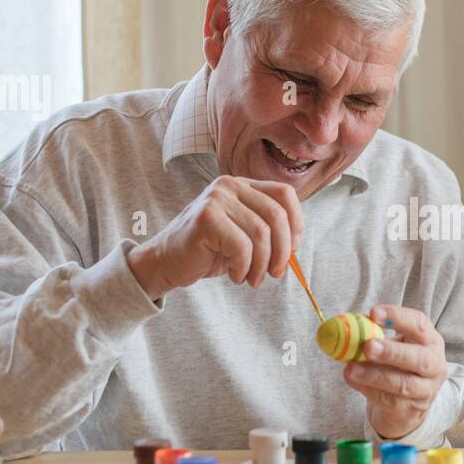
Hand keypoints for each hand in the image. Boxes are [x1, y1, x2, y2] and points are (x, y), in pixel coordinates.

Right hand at [127, 176, 303, 299]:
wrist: (166, 262)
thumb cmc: (208, 251)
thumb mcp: (244, 236)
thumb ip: (268, 232)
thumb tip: (296, 247)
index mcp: (243, 185)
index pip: (285, 194)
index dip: (296, 224)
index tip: (293, 251)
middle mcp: (229, 185)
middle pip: (277, 215)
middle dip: (282, 251)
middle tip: (274, 273)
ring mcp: (216, 198)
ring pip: (261, 234)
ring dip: (261, 265)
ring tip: (251, 278)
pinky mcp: (206, 218)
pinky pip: (242, 246)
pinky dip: (244, 267)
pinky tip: (235, 275)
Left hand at [343, 305, 447, 439]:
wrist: (407, 406)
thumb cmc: (399, 367)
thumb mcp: (394, 347)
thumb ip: (376, 337)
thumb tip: (349, 329)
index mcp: (431, 342)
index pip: (419, 324)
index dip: (398, 317)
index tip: (373, 313)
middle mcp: (434, 366)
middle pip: (419, 358)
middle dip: (392, 352)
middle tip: (368, 346)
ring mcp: (426, 391)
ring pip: (403, 384)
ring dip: (375, 375)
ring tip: (351, 368)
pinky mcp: (411, 411)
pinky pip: (389, 401)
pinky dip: (368, 390)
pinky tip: (353, 380)